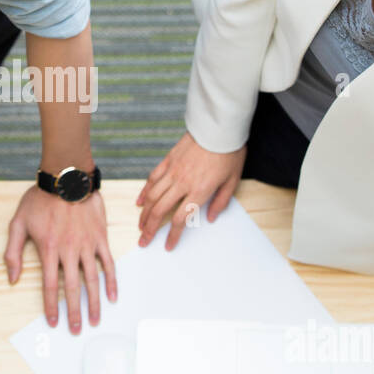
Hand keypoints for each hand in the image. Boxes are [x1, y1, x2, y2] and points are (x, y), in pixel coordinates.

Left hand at [4, 185, 116, 333]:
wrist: (66, 178)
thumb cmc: (41, 199)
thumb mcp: (18, 223)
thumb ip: (12, 252)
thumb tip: (12, 278)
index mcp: (48, 250)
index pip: (50, 286)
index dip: (51, 307)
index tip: (53, 322)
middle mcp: (69, 251)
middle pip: (72, 289)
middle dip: (74, 312)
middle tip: (76, 329)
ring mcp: (86, 245)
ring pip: (92, 280)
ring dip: (94, 302)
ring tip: (96, 320)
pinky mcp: (100, 238)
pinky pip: (108, 263)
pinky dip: (111, 281)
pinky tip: (112, 296)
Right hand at [135, 130, 245, 249]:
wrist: (219, 128)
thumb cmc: (229, 153)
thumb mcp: (232, 180)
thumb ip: (221, 201)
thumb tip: (211, 218)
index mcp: (200, 191)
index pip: (181, 219)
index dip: (173, 235)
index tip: (168, 245)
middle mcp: (182, 183)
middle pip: (160, 211)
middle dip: (150, 229)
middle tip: (143, 241)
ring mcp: (173, 171)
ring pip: (153, 196)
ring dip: (144, 214)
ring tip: (141, 225)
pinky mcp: (168, 161)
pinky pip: (153, 179)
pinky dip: (145, 192)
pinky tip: (140, 201)